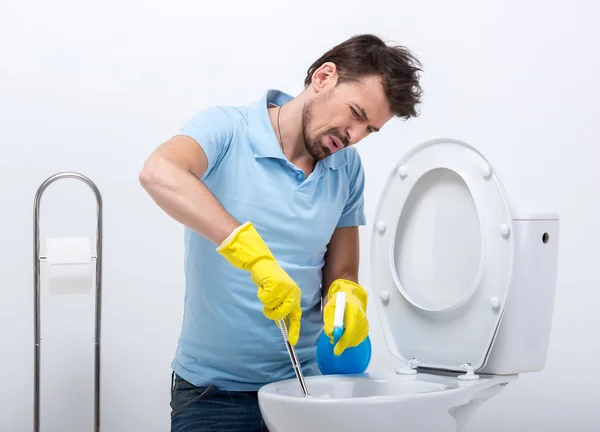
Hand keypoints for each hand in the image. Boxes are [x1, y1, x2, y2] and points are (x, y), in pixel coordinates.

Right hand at [216, 222, 301, 344]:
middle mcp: (293, 293)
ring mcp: (285, 289)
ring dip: (265, 301)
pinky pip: (265, 299)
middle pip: (281, 314)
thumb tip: (280, 322)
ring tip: (266, 290)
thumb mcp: (278, 295)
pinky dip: (261, 294)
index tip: (292, 340)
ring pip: (271, 307)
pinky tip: (263, 286)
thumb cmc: (269, 280)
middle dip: (272, 313)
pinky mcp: (276, 285)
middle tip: (267, 306)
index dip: (294, 329)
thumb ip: (280, 307)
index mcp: (295, 296)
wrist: (263, 265)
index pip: (296, 315)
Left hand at [323, 279, 368, 354]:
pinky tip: (347, 340)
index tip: (336, 350)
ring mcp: (364, 320)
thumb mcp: (329, 307)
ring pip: (358, 337)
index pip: (350, 329)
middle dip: (344, 343)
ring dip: (348, 342)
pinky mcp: (365, 323)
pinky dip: (353, 340)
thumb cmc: (337, 297)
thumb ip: (330, 320)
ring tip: (339, 341)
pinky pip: (361, 335)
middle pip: (355, 335)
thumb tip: (332, 334)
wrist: (348, 290)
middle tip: (335, 346)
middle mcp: (361, 315)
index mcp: (352, 309)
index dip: (343, 341)